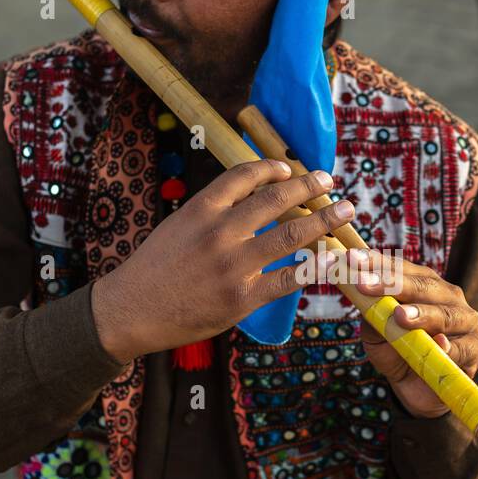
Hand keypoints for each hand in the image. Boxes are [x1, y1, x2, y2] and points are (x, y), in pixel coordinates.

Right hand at [91, 160, 353, 362]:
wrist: (131, 310)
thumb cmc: (153, 269)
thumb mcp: (177, 226)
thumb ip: (212, 212)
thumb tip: (248, 199)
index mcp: (202, 208)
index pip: (245, 175)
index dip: (273, 168)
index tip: (291, 169)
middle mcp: (221, 231)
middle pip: (276, 198)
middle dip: (309, 186)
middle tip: (329, 180)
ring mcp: (234, 265)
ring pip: (291, 233)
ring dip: (325, 219)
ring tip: (346, 210)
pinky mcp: (242, 297)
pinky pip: (289, 278)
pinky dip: (316, 267)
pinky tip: (335, 259)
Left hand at [351, 249, 477, 418]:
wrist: (419, 390)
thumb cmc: (398, 353)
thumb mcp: (376, 335)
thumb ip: (372, 318)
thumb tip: (365, 301)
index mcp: (424, 284)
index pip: (401, 268)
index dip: (376, 263)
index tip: (351, 259)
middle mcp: (447, 296)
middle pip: (423, 286)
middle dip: (393, 284)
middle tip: (365, 283)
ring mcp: (465, 320)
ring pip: (445, 315)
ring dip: (423, 314)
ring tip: (400, 316)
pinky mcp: (476, 347)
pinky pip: (462, 348)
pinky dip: (449, 347)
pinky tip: (439, 345)